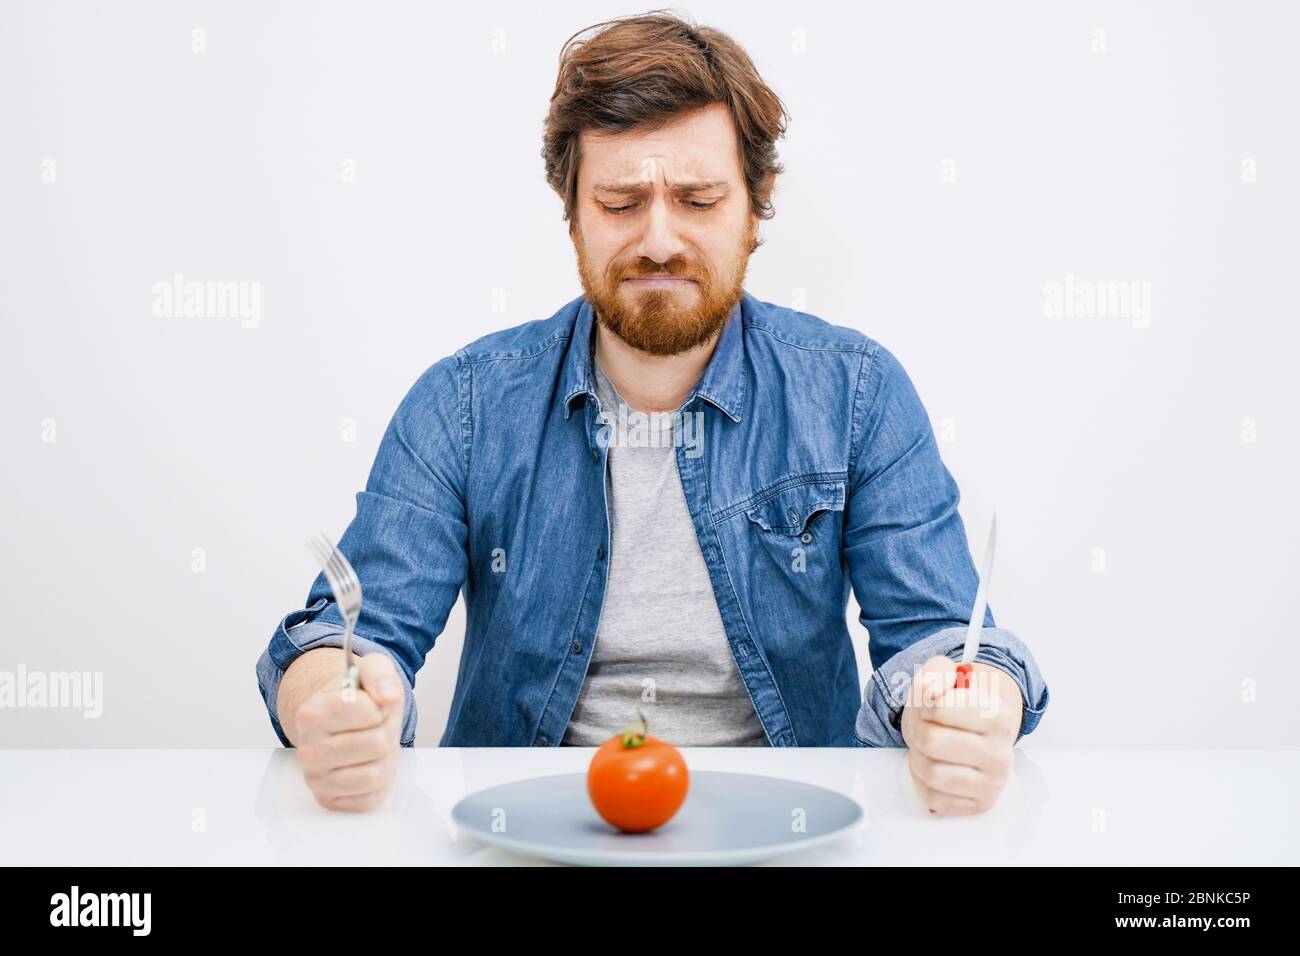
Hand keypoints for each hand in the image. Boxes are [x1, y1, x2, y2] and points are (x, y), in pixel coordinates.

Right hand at [293, 652, 404, 811]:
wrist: (340, 723)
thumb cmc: (358, 699)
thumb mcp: (370, 671)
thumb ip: (381, 675)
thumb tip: (388, 697)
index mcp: (312, 713)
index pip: (368, 711)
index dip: (381, 707)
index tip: (373, 705)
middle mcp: (308, 749)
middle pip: (377, 744)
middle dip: (387, 732)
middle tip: (377, 727)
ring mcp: (316, 778)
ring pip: (376, 774)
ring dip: (386, 758)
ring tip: (374, 745)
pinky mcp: (329, 800)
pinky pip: (372, 797)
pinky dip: (381, 782)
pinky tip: (368, 765)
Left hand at [901, 656, 1021, 815]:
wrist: (970, 732)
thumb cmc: (953, 705)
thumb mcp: (944, 675)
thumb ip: (936, 672)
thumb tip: (931, 691)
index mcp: (999, 715)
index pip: (939, 707)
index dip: (924, 703)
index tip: (931, 704)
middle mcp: (1002, 753)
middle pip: (930, 741)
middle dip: (918, 731)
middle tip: (926, 727)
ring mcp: (994, 783)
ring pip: (931, 772)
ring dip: (918, 757)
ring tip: (929, 748)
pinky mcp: (980, 804)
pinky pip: (933, 797)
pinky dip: (922, 781)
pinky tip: (935, 767)